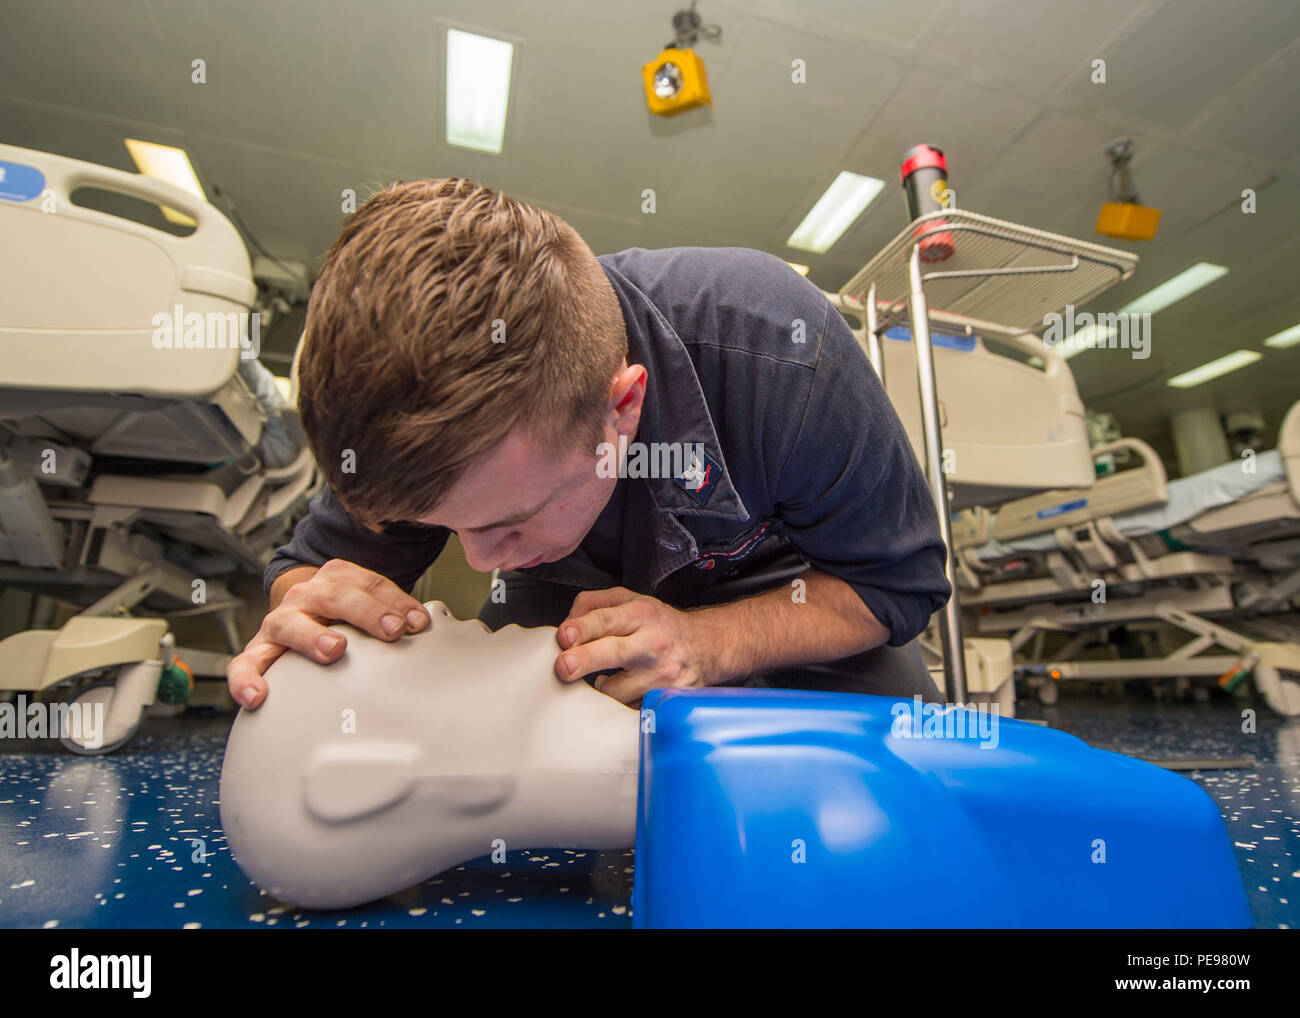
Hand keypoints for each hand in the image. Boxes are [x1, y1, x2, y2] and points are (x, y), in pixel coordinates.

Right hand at [226, 559, 429, 709]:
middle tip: (391, 631)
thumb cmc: (340, 613)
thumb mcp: (365, 603)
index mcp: (336, 579)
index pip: (369, 583)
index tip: (417, 623)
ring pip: (290, 624)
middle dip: (366, 612)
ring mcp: (280, 620)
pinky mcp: (258, 650)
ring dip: (313, 636)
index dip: (395, 601)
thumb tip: (425, 627)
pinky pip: (245, 665)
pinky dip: (246, 680)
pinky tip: (256, 696)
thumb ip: (392, 614)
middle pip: (336, 597)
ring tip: (333, 650)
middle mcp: (306, 595)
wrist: (298, 608)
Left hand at [555, 587, 717, 703]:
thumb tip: (567, 625)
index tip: (563, 637)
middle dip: (585, 659)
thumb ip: (595, 604)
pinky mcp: (667, 700)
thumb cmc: (662, 625)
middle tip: (564, 667)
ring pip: (617, 690)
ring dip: (603, 687)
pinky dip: (623, 703)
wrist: (706, 647)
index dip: (581, 629)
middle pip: (614, 652)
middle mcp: (654, 643)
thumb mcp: (631, 601)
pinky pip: (630, 709)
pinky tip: (631, 691)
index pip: (606, 620)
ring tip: (614, 676)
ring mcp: (662, 675)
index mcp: (641, 615)